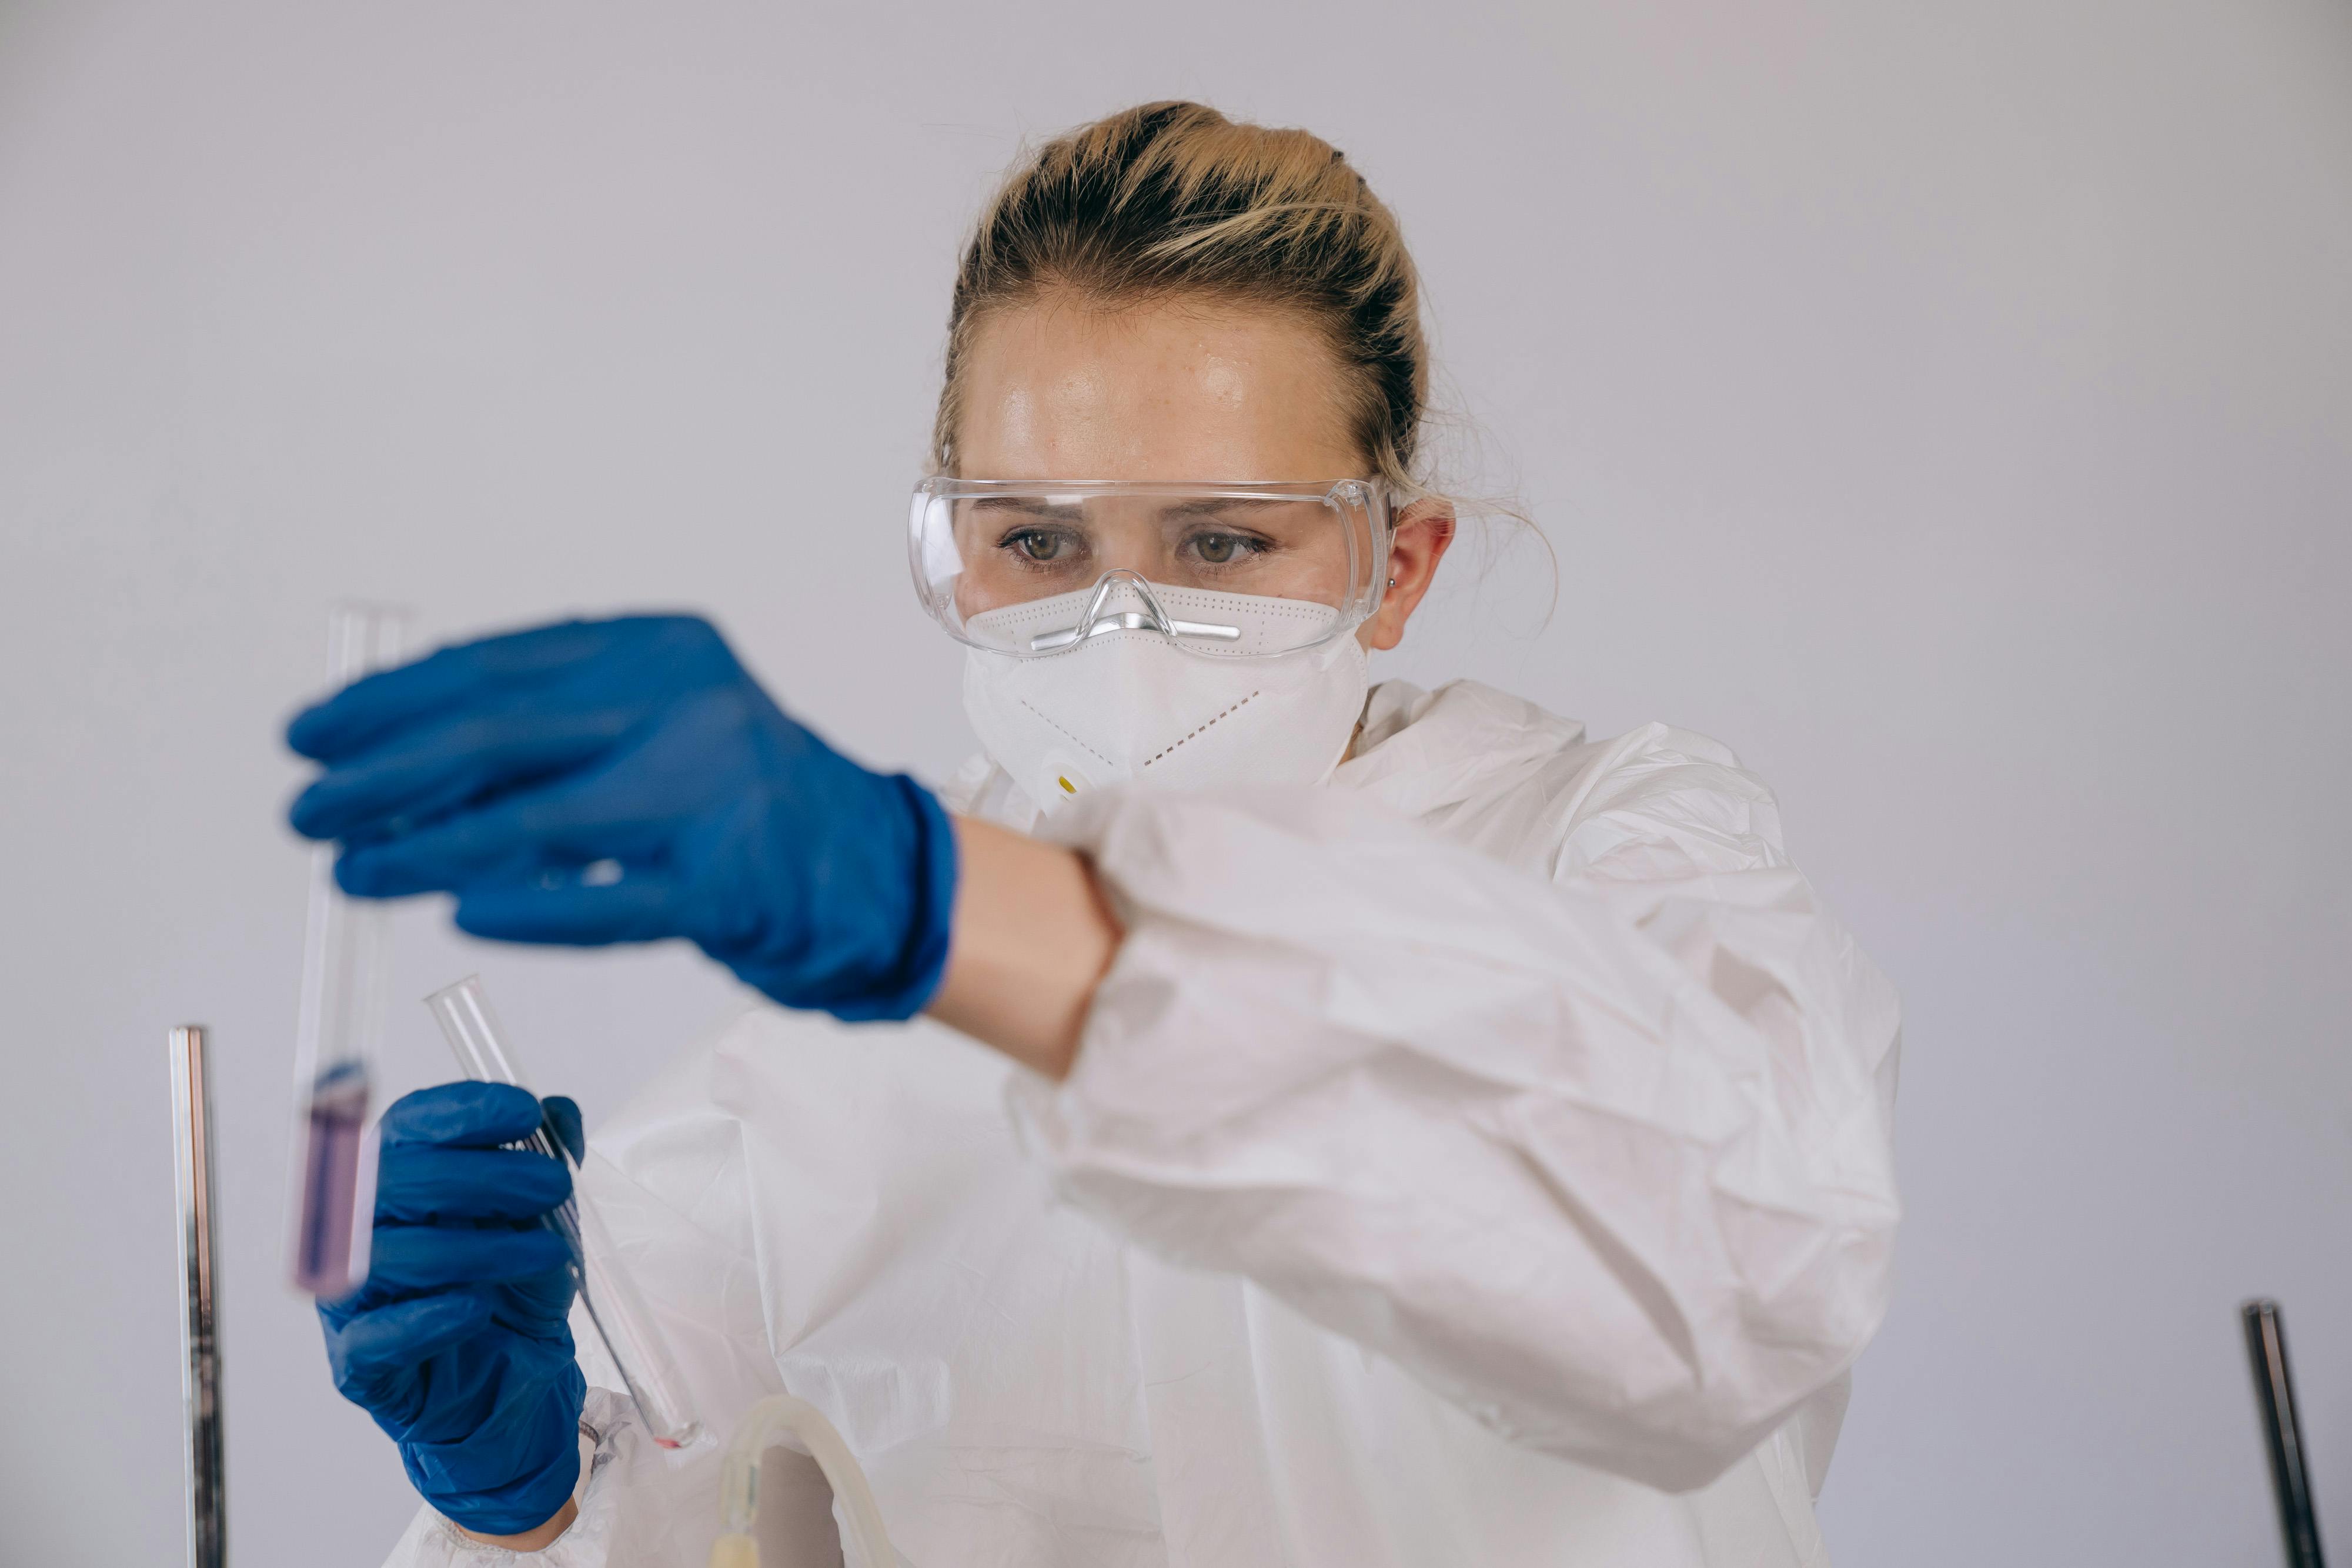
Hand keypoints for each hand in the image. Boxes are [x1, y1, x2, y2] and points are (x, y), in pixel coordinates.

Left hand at [285, 615, 958, 1019]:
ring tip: (354, 873)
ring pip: (538, 821)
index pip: (495, 666)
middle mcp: (691, 705)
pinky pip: (608, 903)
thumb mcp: (652, 723)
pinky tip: (461, 913)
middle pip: (501, 735)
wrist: (868, 868)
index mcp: (661, 649)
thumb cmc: (738, 796)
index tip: (315, 734)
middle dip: (383, 777)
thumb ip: (545, 729)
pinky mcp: (732, 886)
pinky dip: (528, 911)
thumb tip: (388, 766)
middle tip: (306, 811)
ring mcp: (717, 794)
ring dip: (427, 851)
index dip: (389, 704)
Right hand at [320, 1083, 586, 1537]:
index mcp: (398, 1183)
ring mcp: (351, 1299)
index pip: (405, 1127)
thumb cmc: (513, 1291)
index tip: (524, 1110)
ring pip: (384, 1255)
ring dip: (475, 1249)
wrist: (515, 1387)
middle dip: (481, 1176)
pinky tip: (478, 1308)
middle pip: (391, 1182)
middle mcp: (359, 1233)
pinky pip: (373, 1337)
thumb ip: (547, 1161)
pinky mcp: (357, 1365)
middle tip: (552, 1186)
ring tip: (546, 1254)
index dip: (459, 1111)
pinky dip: (428, 1319)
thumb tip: (561, 1112)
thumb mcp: (545, 1219)